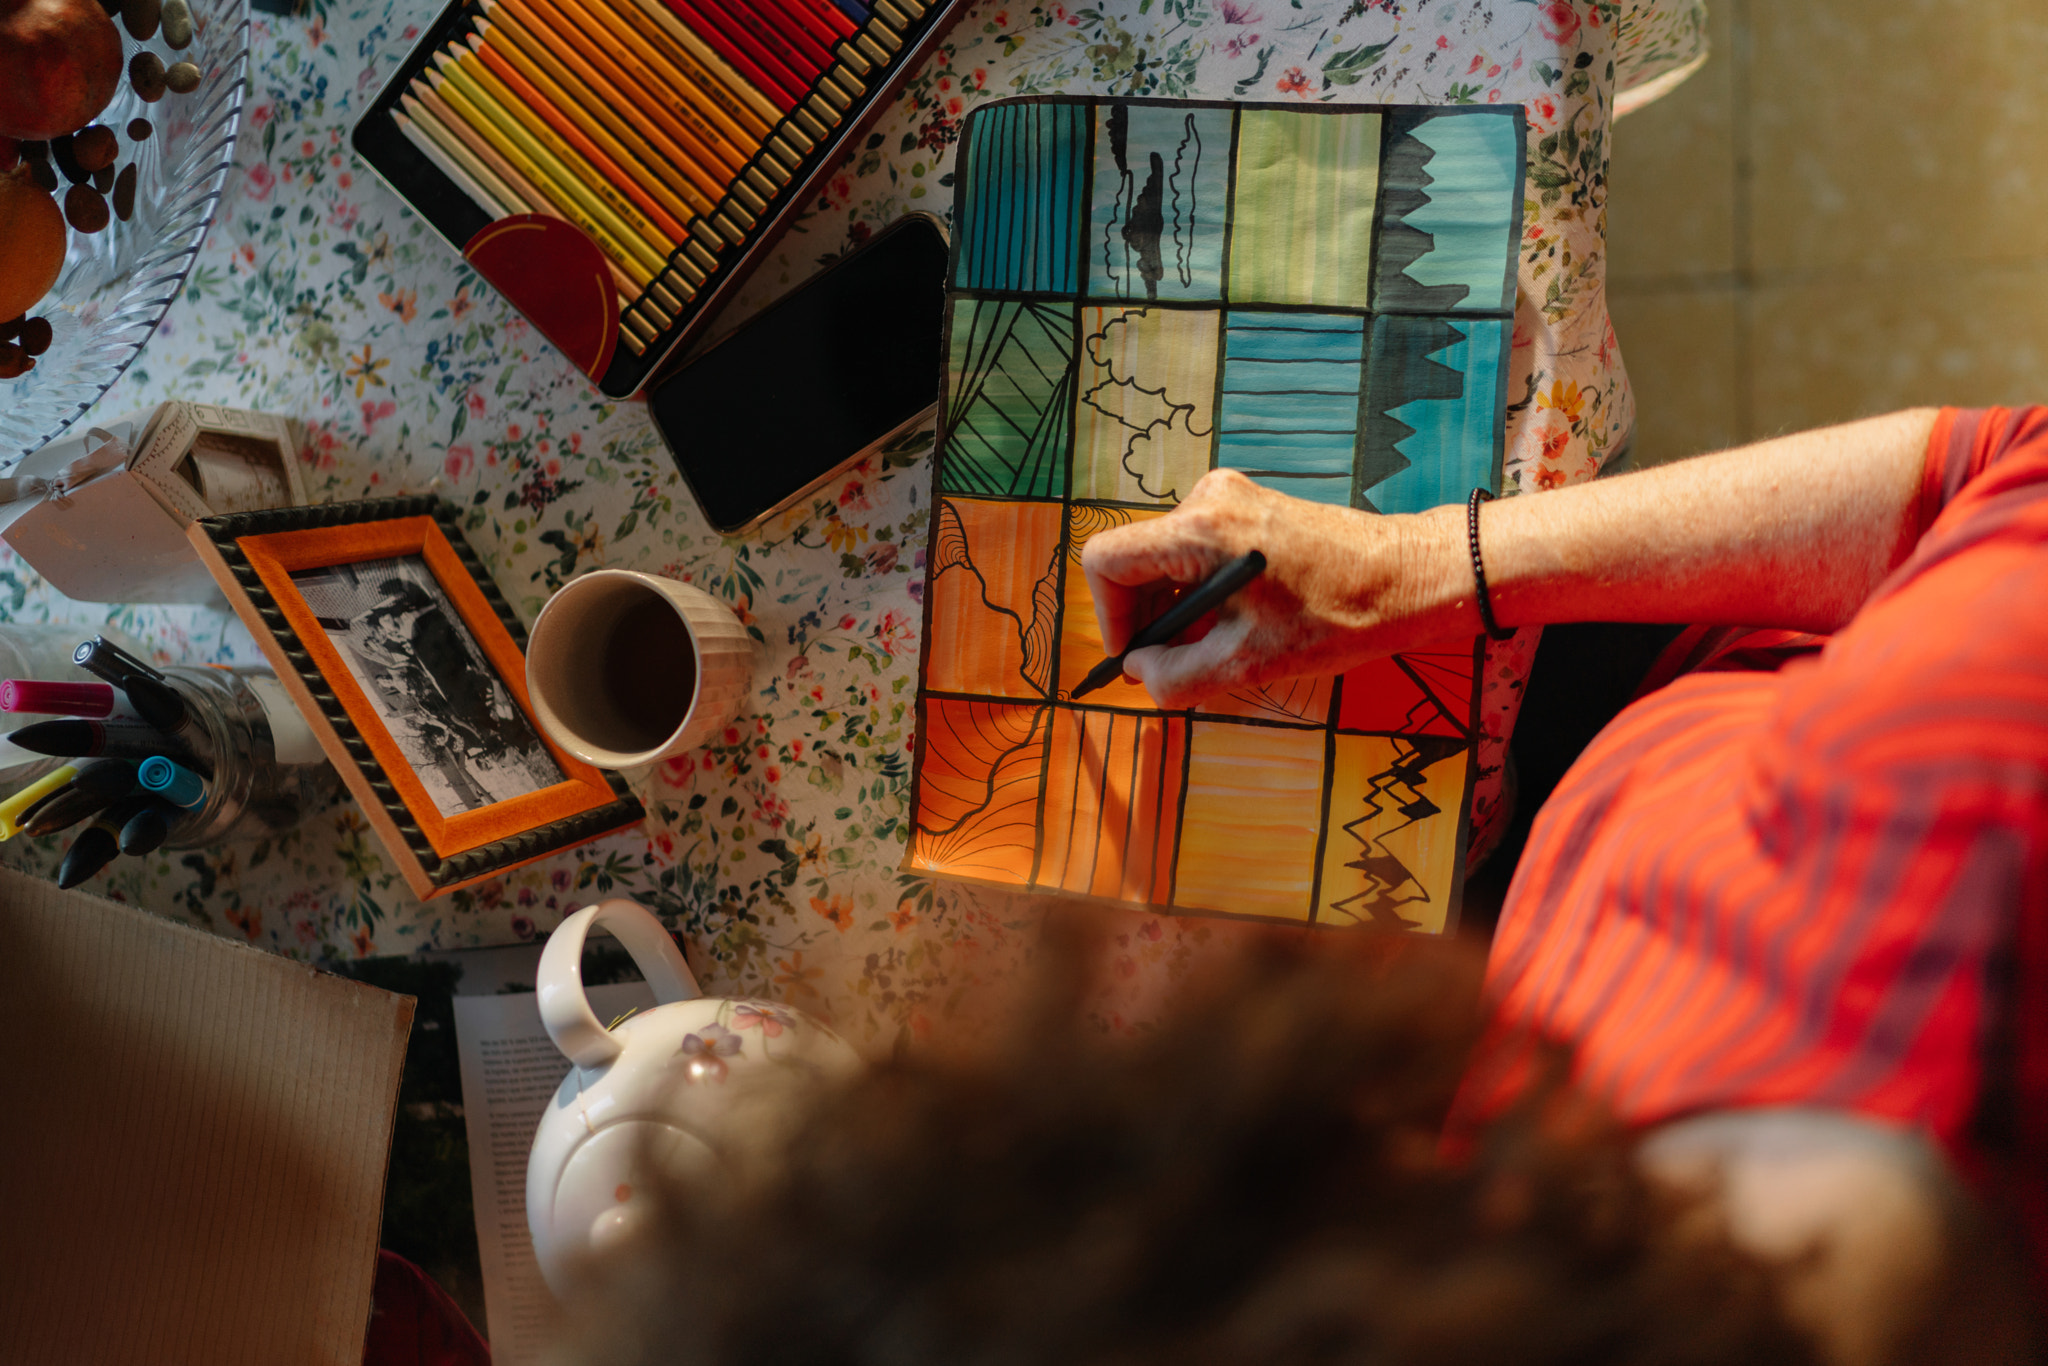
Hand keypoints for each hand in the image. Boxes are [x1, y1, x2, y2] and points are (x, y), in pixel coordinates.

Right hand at [1079, 470, 1472, 708]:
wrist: (1413, 577)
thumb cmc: (1342, 614)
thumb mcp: (1250, 661)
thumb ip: (1176, 676)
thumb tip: (1139, 673)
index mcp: (1201, 528)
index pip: (1106, 561)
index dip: (1110, 617)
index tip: (1136, 656)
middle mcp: (1208, 501)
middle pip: (1137, 561)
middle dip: (1149, 618)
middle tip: (1172, 665)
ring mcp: (1232, 501)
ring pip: (1168, 561)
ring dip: (1180, 610)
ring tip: (1216, 649)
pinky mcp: (1252, 510)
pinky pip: (1200, 554)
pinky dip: (1205, 595)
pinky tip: (1238, 626)